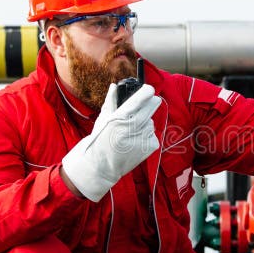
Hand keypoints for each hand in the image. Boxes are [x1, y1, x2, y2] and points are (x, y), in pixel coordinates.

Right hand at [62, 83, 160, 201]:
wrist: (101, 166)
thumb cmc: (100, 140)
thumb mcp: (103, 119)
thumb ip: (111, 101)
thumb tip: (114, 86)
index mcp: (121, 116)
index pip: (142, 97)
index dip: (147, 91)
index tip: (147, 89)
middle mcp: (135, 126)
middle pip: (153, 105)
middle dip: (150, 102)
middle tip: (143, 105)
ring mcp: (144, 137)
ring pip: (151, 121)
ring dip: (144, 123)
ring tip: (130, 132)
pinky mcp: (151, 147)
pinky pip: (152, 134)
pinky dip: (145, 136)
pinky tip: (134, 142)